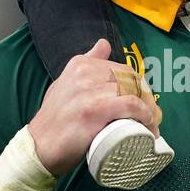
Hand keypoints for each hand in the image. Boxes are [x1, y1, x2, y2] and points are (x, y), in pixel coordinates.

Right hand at [28, 38, 161, 176]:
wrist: (38, 146)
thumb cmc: (55, 121)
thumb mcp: (66, 83)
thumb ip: (86, 63)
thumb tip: (103, 44)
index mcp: (80, 64)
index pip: (123, 69)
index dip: (140, 87)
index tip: (145, 104)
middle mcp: (85, 72)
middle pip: (131, 80)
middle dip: (147, 98)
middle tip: (151, 118)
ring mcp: (89, 90)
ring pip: (133, 92)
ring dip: (149, 110)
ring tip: (151, 126)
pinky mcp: (94, 110)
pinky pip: (130, 105)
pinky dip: (145, 115)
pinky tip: (148, 126)